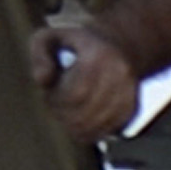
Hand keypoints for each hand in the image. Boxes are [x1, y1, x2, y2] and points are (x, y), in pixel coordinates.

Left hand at [34, 8, 142, 140]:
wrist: (117, 45)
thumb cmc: (75, 43)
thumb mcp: (50, 38)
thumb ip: (39, 55)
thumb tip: (42, 81)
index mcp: (99, 55)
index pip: (76, 91)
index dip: (56, 100)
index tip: (48, 93)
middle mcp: (119, 74)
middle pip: (85, 111)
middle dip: (62, 113)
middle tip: (54, 104)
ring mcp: (128, 92)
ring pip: (95, 124)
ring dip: (73, 125)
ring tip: (64, 111)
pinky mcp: (131, 108)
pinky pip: (106, 131)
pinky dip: (87, 131)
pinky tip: (77, 121)